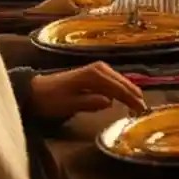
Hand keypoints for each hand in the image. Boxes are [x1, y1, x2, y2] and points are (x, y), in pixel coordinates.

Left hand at [30, 62, 146, 121]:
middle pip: (124, 82)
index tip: (141, 111)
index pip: (119, 88)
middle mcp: (99, 68)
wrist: (35, 91)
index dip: (131, 100)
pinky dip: (122, 89)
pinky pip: (115, 81)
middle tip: (143, 110)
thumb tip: (110, 102)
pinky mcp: (96, 73)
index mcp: (94, 75)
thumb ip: (91, 102)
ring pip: (122, 81)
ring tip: (137, 105)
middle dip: (134, 95)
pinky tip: (126, 98)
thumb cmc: (51, 100)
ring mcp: (98, 69)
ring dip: (130, 92)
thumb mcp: (69, 104)